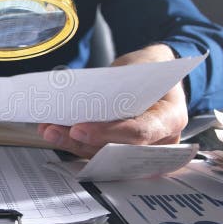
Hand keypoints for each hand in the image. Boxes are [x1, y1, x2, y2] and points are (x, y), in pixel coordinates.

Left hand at [37, 44, 188, 157]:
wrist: (157, 73)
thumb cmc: (152, 69)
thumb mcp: (139, 69)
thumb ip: (118, 87)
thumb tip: (81, 96)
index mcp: (172, 118)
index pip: (140, 132)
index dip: (108, 133)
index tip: (80, 128)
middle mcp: (160, 141)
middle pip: (119, 149)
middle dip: (85, 142)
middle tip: (58, 131)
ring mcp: (142, 150)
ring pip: (104, 154)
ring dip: (73, 144)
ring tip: (50, 130)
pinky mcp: (124, 152)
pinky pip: (98, 152)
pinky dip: (75, 143)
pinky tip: (56, 133)